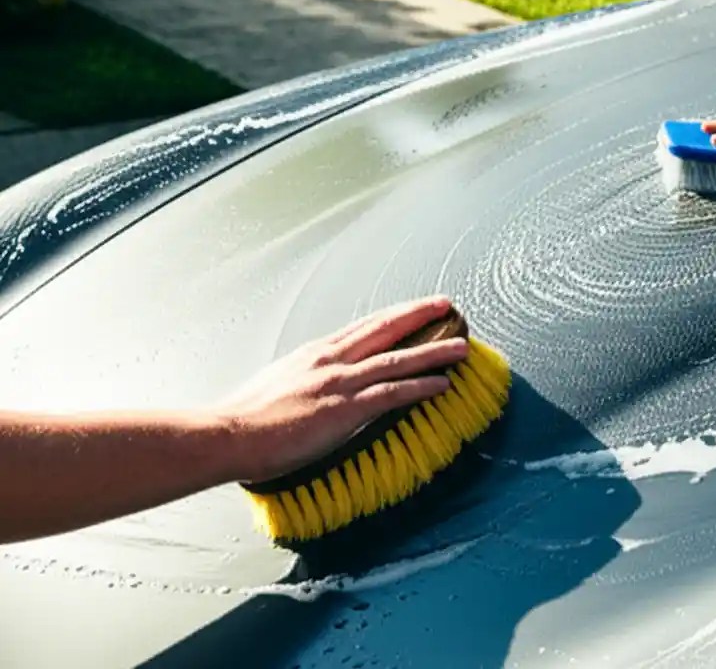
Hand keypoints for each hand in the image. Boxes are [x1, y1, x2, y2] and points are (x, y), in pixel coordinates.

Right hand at [213, 296, 468, 482]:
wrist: (227, 436)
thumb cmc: (244, 420)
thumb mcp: (277, 385)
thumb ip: (303, 380)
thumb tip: (316, 387)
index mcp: (314, 353)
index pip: (363, 327)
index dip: (393, 316)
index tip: (414, 308)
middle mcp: (330, 360)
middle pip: (385, 328)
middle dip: (419, 315)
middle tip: (446, 306)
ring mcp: (339, 382)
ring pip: (397, 359)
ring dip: (434, 351)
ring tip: (461, 347)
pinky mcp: (344, 409)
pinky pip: (393, 393)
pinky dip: (421, 386)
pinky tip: (442, 384)